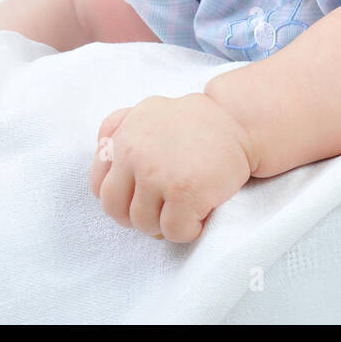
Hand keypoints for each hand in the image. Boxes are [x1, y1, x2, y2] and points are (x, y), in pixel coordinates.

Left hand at [90, 93, 255, 242]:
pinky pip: (174, 231)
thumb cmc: (197, 122)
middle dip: (137, 217)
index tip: (142, 199)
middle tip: (162, 210)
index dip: (120, 200)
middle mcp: (134, 153)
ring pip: (143, 224)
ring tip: (184, 209)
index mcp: (124, 135)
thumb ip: (119, 126)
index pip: (99, 187)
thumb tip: (101, 152)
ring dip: (164, 225)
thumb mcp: (150, 110)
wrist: (241, 121)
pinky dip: (187, 231)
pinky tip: (200, 214)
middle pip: (115, 210)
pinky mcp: (186, 192)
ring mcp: (159, 174)